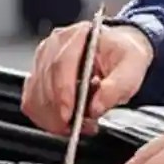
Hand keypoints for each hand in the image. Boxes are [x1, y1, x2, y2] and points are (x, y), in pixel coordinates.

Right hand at [21, 22, 154, 135]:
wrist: (117, 55)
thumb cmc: (122, 57)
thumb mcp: (132, 69)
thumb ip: (116, 88)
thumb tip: (95, 108)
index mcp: (79, 36)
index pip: (62, 63)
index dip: (63, 92)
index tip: (68, 115)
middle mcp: (55, 44)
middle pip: (45, 81)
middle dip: (59, 111)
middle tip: (77, 128)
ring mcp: (42, 59)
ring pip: (35, 95)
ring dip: (52, 118)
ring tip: (77, 126)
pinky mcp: (37, 76)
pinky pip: (31, 102)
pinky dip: (44, 118)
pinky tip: (63, 123)